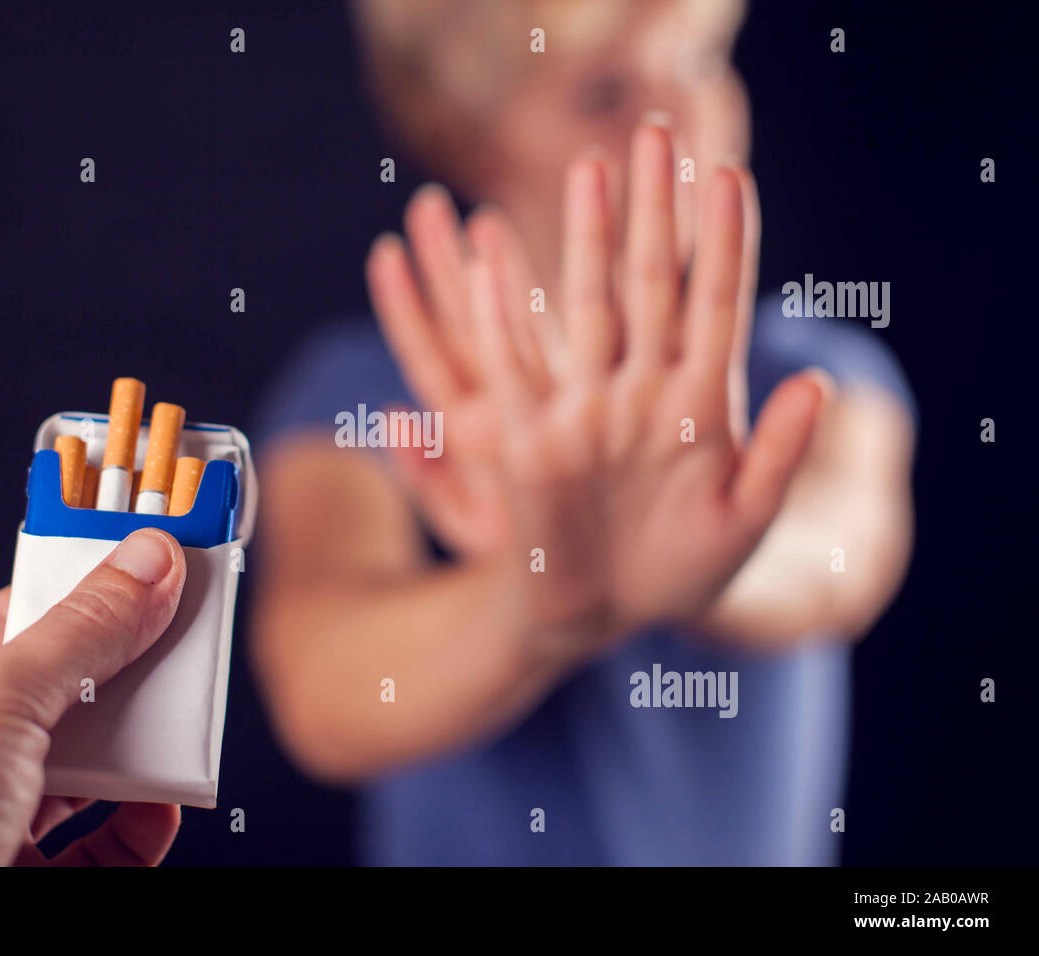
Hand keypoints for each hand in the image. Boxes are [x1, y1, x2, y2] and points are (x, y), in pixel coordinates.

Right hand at [366, 124, 826, 648]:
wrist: (599, 612)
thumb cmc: (680, 572)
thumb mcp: (742, 523)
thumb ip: (779, 456)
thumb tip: (819, 385)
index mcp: (699, 403)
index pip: (715, 305)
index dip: (723, 244)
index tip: (730, 176)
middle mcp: (639, 389)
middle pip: (648, 286)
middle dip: (653, 214)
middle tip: (654, 136)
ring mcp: (582, 406)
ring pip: (583, 307)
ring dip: (583, 241)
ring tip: (589, 171)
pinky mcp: (526, 435)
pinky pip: (509, 367)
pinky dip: (499, 316)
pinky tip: (491, 261)